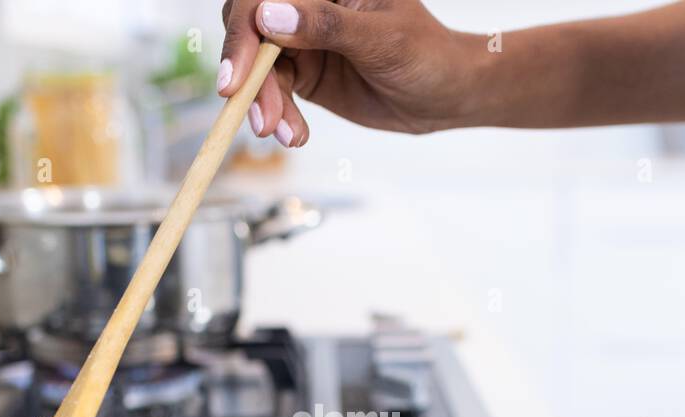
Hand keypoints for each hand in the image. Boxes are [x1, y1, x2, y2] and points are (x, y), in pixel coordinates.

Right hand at [217, 0, 478, 144]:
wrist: (445, 95)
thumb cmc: (427, 54)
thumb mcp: (381, 39)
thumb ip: (325, 26)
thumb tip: (270, 16)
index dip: (243, 33)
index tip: (238, 77)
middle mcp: (307, 5)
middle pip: (250, 29)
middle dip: (249, 75)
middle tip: (259, 117)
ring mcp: (301, 39)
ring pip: (259, 67)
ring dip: (264, 103)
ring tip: (282, 133)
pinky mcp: (303, 73)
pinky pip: (274, 93)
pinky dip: (279, 117)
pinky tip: (294, 135)